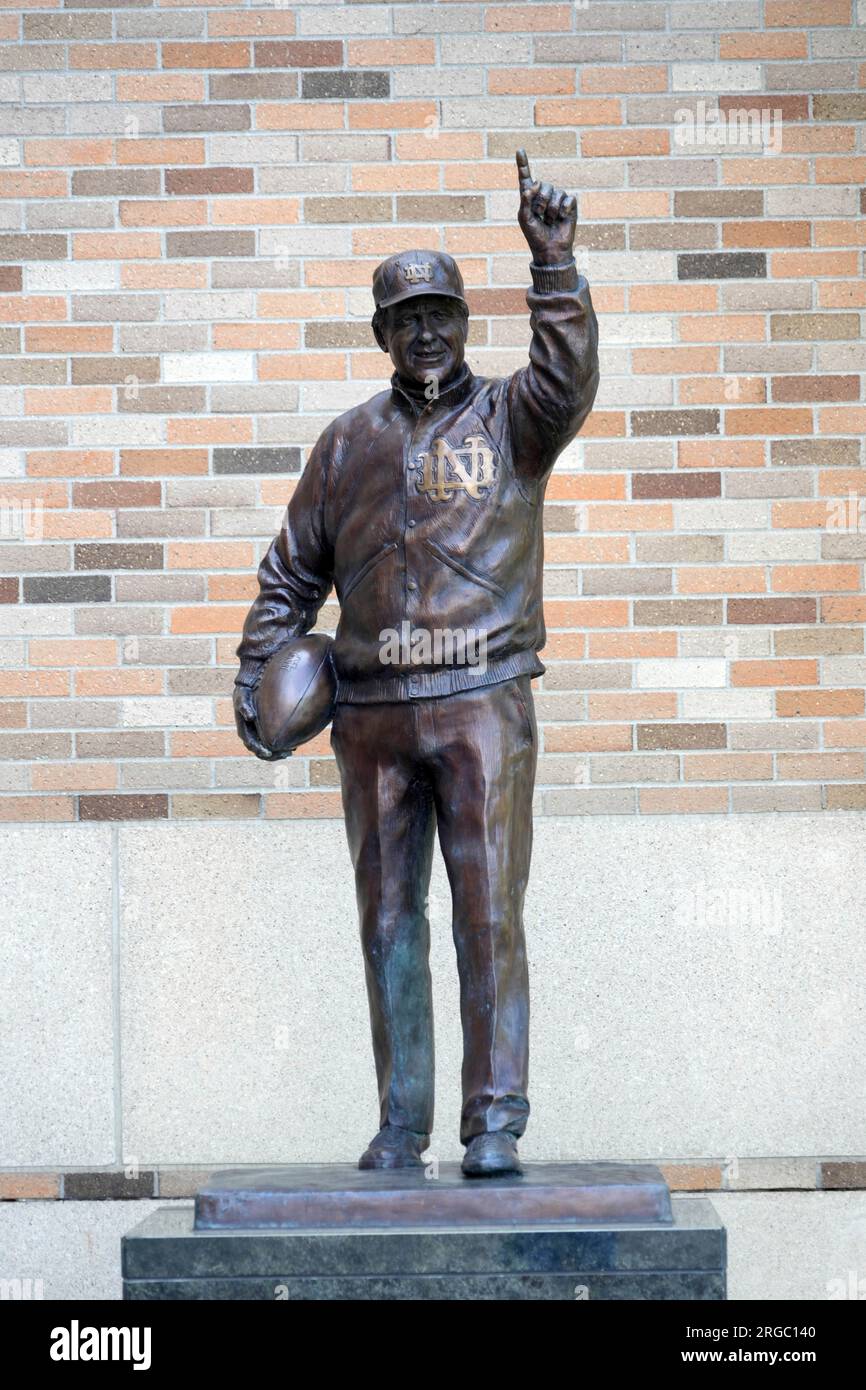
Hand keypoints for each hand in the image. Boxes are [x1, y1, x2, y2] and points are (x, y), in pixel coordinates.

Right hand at [233, 680, 285, 760]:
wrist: (248, 688)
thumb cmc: (245, 693)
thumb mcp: (242, 698)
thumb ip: (244, 707)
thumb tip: (250, 717)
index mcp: (244, 730)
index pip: (251, 745)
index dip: (259, 750)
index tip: (268, 753)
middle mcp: (250, 734)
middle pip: (260, 750)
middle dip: (272, 755)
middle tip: (285, 754)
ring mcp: (258, 734)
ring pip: (267, 748)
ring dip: (278, 753)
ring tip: (290, 752)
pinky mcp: (265, 731)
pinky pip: (273, 742)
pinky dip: (281, 746)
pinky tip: (292, 746)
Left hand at [516, 148, 576, 267]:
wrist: (550, 249)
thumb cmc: (535, 235)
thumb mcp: (525, 219)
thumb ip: (525, 201)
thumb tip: (533, 185)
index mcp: (529, 197)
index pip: (526, 177)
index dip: (523, 164)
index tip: (520, 150)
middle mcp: (544, 195)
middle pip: (544, 186)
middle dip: (541, 203)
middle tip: (541, 217)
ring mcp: (557, 198)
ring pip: (556, 193)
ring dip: (552, 210)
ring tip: (550, 221)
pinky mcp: (570, 204)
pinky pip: (568, 198)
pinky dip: (564, 209)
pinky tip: (562, 218)